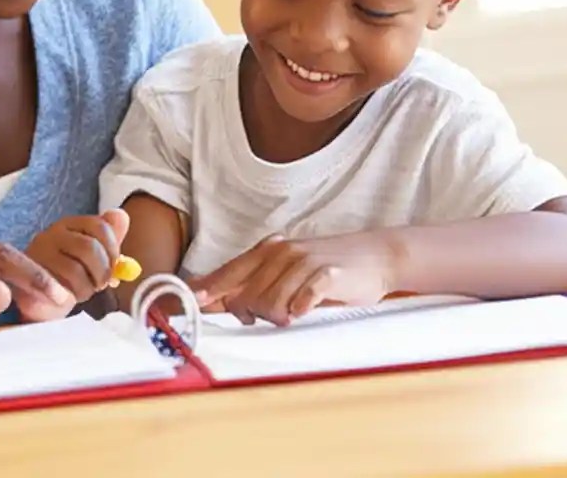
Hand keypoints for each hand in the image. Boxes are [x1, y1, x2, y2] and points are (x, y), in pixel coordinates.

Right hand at [18, 209, 130, 321]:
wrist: (38, 300)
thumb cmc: (67, 276)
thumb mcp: (92, 257)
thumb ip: (108, 238)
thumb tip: (121, 215)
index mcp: (69, 225)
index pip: (99, 226)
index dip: (113, 249)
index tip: (115, 267)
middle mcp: (51, 234)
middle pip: (89, 247)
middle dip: (102, 271)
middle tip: (102, 284)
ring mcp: (38, 255)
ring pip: (74, 270)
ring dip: (86, 287)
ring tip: (83, 292)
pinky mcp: (30, 278)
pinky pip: (58, 288)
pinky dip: (70, 296)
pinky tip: (69, 298)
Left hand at [192, 233, 396, 325]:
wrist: (377, 255)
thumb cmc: (327, 269)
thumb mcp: (288, 272)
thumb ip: (256, 285)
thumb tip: (218, 302)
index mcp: (268, 251)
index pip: (229, 272)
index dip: (208, 289)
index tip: (190, 302)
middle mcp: (282, 252)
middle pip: (246, 295)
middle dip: (253, 313)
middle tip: (276, 314)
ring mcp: (305, 261)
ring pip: (271, 302)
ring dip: (279, 316)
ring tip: (295, 312)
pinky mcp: (328, 274)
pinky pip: (303, 298)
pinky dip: (300, 308)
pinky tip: (303, 311)